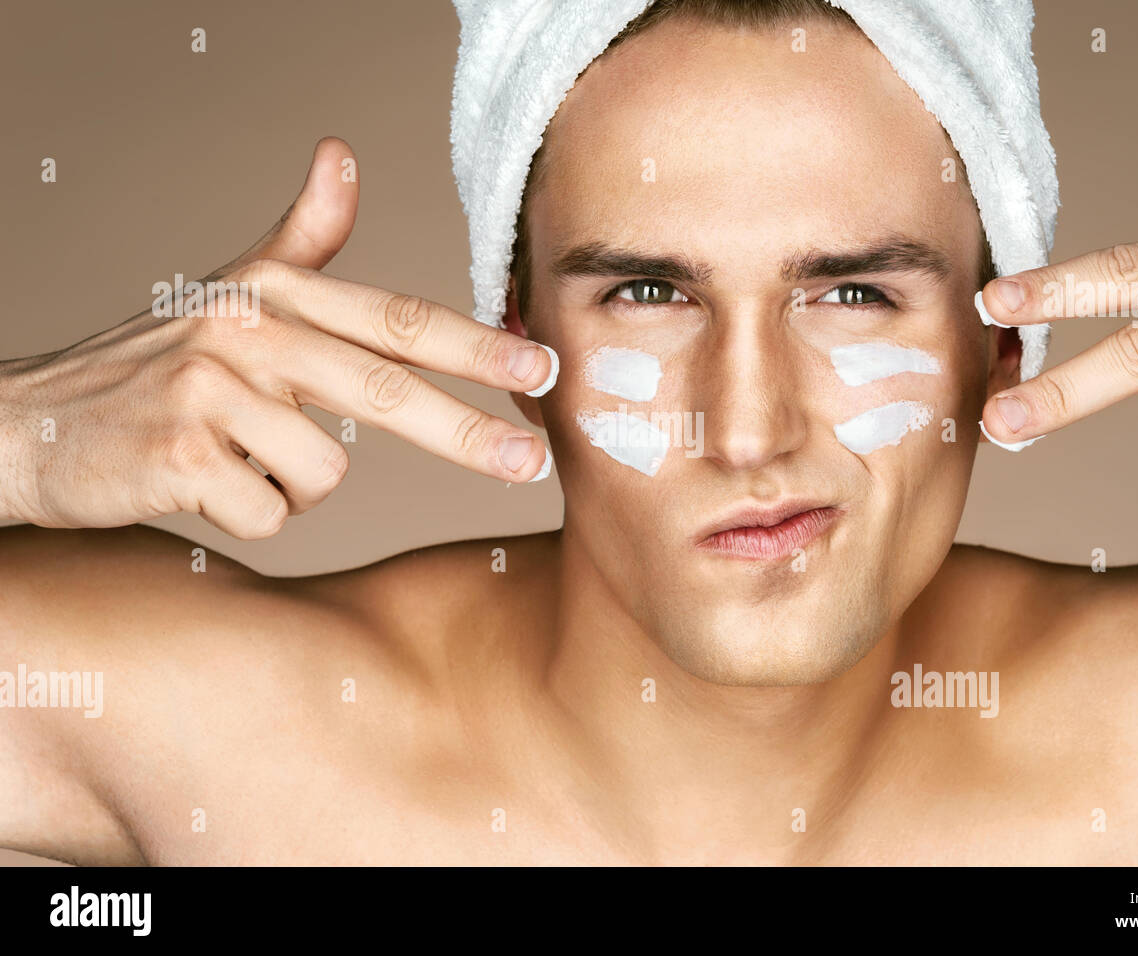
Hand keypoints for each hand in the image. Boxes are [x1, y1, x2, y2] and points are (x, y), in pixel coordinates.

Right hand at [0, 137, 554, 537]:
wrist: (33, 422)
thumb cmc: (158, 366)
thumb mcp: (234, 296)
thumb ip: (302, 238)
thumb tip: (344, 156)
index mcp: (272, 293)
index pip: (396, 319)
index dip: (477, 345)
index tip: (543, 368)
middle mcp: (245, 331)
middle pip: (385, 391)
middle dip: (467, 433)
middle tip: (530, 462)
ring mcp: (208, 391)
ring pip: (323, 474)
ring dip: (293, 485)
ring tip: (239, 458)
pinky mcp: (178, 455)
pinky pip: (271, 515)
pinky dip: (249, 514)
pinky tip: (204, 485)